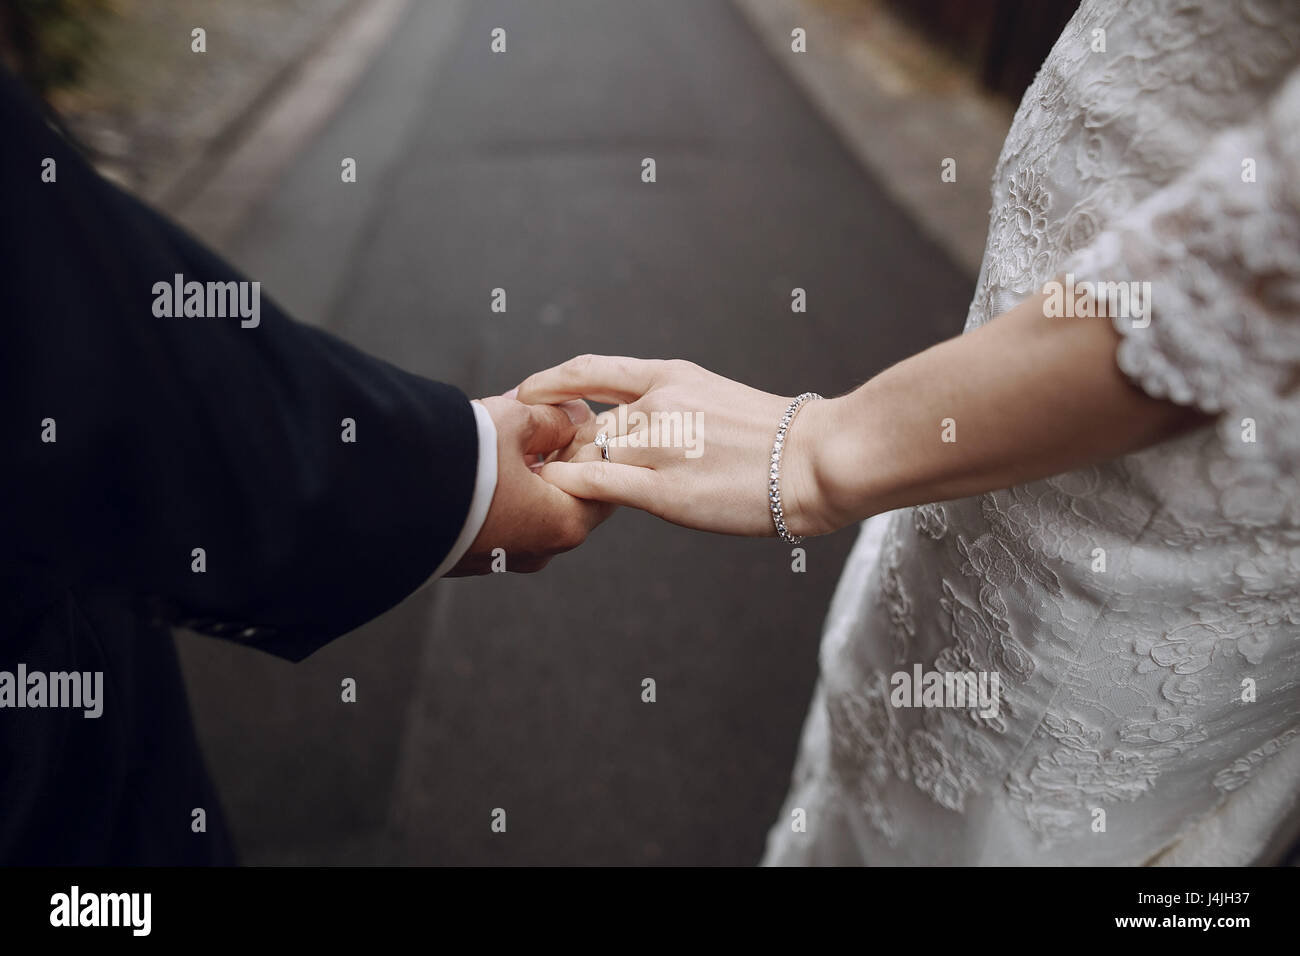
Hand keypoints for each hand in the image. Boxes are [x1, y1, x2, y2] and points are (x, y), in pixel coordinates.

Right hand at [448, 395, 615, 574]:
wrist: (385, 501)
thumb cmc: (461, 461)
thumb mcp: (514, 422)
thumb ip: (552, 419)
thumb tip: (570, 417)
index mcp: (563, 524)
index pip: (604, 484)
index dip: (593, 446)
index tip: (576, 418)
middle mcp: (538, 550)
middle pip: (564, 496)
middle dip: (555, 455)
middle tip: (539, 419)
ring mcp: (501, 559)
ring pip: (529, 508)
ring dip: (524, 471)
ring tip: (502, 432)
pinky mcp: (468, 557)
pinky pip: (499, 519)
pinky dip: (498, 491)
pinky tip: (479, 459)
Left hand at [515, 355, 840, 536]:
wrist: (816, 458)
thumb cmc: (776, 437)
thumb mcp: (714, 398)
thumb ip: (671, 406)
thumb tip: (635, 425)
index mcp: (671, 376)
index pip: (593, 371)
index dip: (551, 381)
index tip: (527, 392)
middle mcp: (658, 404)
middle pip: (586, 425)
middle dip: (562, 448)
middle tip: (546, 466)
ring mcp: (659, 446)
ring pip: (587, 454)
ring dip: (567, 471)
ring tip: (554, 489)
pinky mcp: (664, 491)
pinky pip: (597, 482)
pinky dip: (570, 485)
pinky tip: (555, 490)